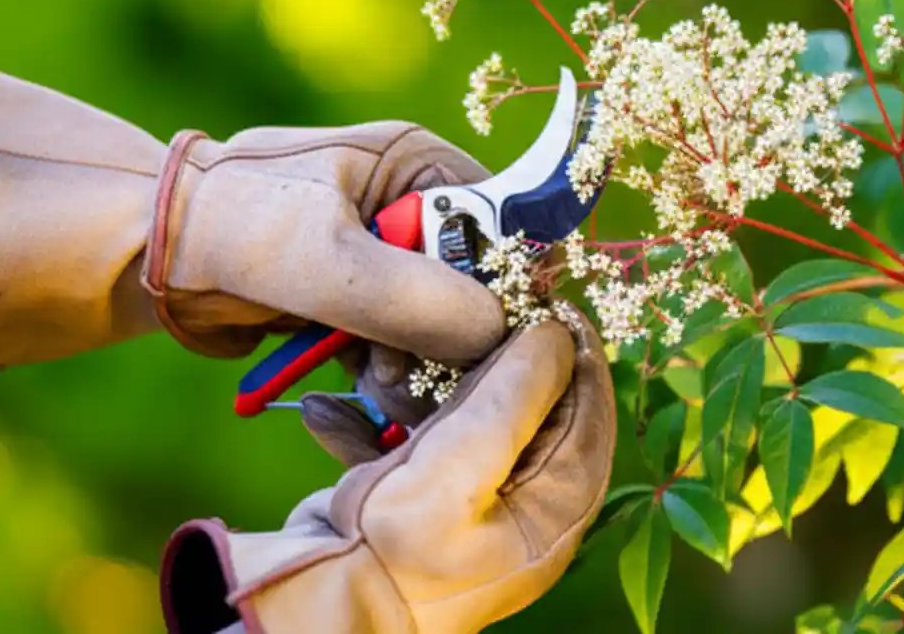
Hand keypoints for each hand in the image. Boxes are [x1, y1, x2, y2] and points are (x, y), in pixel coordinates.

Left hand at [0, 61, 503, 372]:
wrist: (151, 257)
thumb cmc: (231, 230)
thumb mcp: (326, 260)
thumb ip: (417, 298)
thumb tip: (497, 335)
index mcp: (418, 163)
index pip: (508, 220)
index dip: (508, 280)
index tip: (485, 336)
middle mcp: (414, 206)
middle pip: (480, 281)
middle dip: (453, 332)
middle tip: (406, 365)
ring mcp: (390, 256)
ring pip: (445, 324)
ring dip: (418, 361)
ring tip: (370, 375)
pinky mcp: (366, 300)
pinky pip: (406, 346)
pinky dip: (390, 372)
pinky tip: (356, 383)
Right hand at [160, 307, 615, 633]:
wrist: (312, 612)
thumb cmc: (395, 551)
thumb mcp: (464, 465)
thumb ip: (517, 396)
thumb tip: (557, 334)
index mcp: (556, 508)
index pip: (590, 411)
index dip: (574, 351)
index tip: (546, 301)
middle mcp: (524, 508)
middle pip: (532, 409)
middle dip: (494, 360)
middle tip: (471, 315)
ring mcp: (471, 505)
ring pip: (468, 420)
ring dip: (426, 387)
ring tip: (389, 361)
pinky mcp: (420, 503)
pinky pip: (413, 447)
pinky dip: (378, 425)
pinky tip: (334, 409)